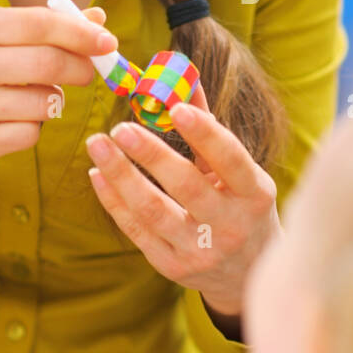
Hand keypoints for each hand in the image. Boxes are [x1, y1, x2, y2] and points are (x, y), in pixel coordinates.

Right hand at [0, 3, 115, 221]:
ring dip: (55, 101)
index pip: (40, 23)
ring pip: (45, 103)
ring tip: (37, 96)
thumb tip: (99, 20)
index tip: (108, 42)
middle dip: (80, 69)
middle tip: (87, 73)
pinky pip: (31, 134)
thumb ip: (45, 25)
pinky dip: (36, 127)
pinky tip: (16, 119)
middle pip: (49, 65)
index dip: (81, 33)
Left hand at [85, 90, 280, 318]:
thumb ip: (209, 129)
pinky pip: (136, 231)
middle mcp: (230, 226)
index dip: (205, 134)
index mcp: (254, 195)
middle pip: (187, 187)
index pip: (231, 160)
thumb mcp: (240, 173)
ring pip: (153, 211)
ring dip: (121, 175)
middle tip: (120, 127)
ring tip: (97, 144)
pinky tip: (98, 174)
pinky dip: (113, 201)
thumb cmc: (241, 208)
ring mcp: (201, 251)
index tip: (176, 108)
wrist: (247, 273)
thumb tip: (182, 78)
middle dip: (151, 155)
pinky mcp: (173, 267)